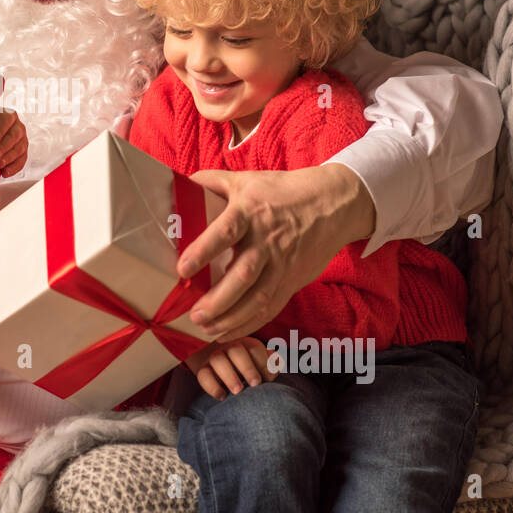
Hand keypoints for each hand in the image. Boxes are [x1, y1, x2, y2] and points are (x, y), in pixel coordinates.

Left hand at [0, 109, 27, 175]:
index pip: (6, 120)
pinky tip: (6, 172)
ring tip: (0, 165)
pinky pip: (22, 159)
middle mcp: (18, 126)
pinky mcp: (23, 150)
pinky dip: (14, 167)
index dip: (0, 131)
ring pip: (20, 148)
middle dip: (5, 147)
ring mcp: (22, 138)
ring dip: (10, 158)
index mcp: (8, 114)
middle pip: (14, 136)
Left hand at [177, 163, 375, 340]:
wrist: (334, 205)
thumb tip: (178, 185)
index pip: (226, 232)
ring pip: (258, 297)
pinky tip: (228, 332)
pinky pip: (271, 307)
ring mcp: (282, 264)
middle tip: (194, 314)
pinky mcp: (292, 280)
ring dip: (231, 317)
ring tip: (205, 329)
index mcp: (251, 212)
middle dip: (218, 299)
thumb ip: (211, 182)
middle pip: (243, 274)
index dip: (204, 250)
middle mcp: (267, 240)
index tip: (182, 269)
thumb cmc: (283, 191)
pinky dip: (250, 323)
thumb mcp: (246, 180)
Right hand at [185, 336, 278, 399]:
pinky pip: (203, 375)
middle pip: (236, 351)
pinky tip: (222, 397)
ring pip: (218, 360)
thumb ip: (270, 364)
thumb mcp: (259, 365)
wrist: (219, 369)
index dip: (263, 363)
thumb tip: (276, 358)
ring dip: (229, 375)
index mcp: (246, 344)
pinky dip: (212, 386)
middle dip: (247, 368)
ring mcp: (214, 357)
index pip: (254, 348)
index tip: (268, 378)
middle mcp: (229, 347)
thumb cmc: (247, 368)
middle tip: (256, 383)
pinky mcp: (202, 370)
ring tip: (238, 391)